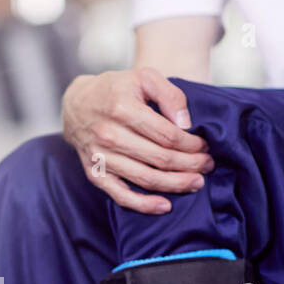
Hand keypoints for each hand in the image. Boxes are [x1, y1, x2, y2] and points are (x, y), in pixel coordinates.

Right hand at [61, 67, 212, 213]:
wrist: (76, 105)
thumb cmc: (115, 90)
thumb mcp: (144, 77)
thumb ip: (170, 95)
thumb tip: (186, 124)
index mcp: (122, 108)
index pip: (168, 135)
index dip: (192, 144)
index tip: (205, 145)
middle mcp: (109, 135)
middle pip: (161, 159)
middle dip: (191, 164)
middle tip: (207, 164)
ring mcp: (101, 157)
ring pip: (146, 179)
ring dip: (176, 184)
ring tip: (197, 182)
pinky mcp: (95, 174)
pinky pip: (121, 196)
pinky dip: (144, 205)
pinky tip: (165, 206)